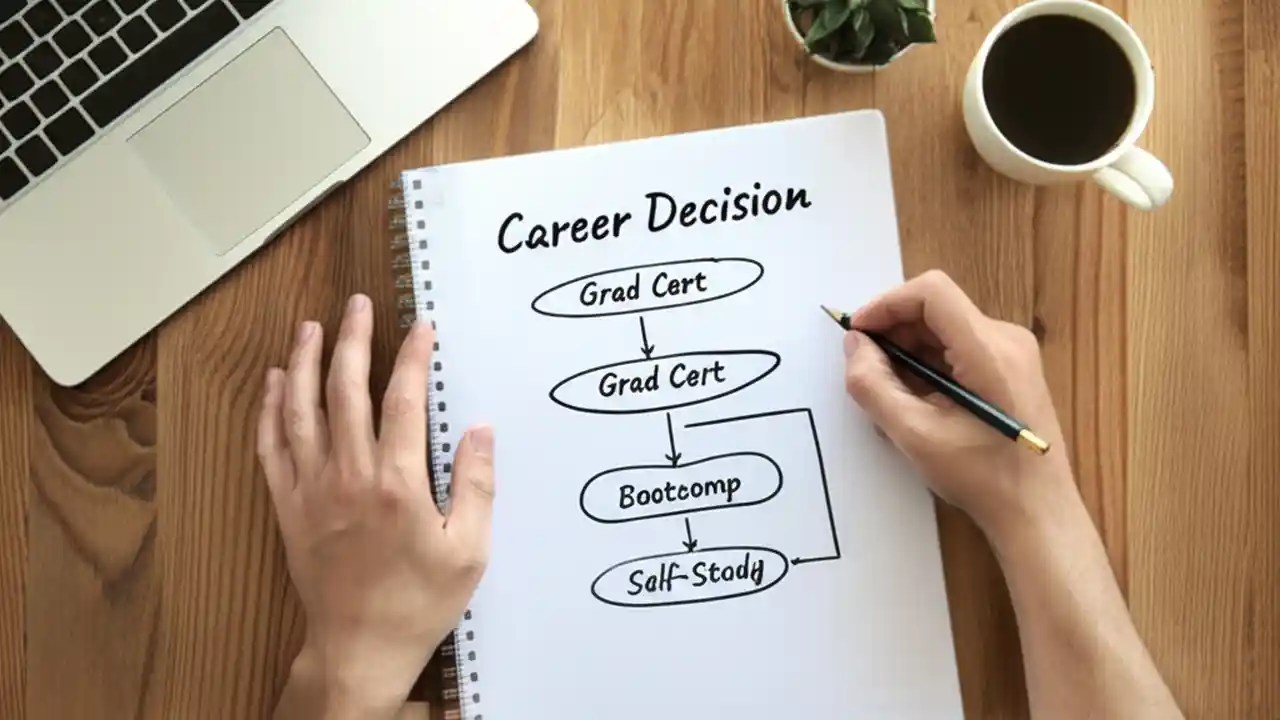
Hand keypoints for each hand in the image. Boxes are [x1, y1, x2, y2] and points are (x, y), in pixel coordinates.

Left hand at [257, 295, 494, 719]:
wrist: (360, 649)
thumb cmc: (419, 603)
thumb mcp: (470, 550)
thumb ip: (477, 486)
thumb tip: (480, 431)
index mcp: (397, 484)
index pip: (403, 401)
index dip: (412, 357)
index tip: (421, 328)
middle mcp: (348, 477)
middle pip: (345, 391)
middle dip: (352, 341)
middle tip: (356, 305)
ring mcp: (311, 490)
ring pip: (301, 410)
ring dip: (303, 363)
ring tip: (309, 327)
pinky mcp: (288, 508)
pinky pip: (271, 447)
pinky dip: (270, 410)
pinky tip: (273, 384)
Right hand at [842, 270, 1074, 539]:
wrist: (1038, 512)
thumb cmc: (982, 478)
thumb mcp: (915, 435)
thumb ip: (874, 385)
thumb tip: (854, 345)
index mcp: (989, 350)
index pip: (931, 292)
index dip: (886, 304)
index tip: (858, 333)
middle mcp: (1006, 339)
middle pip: (936, 309)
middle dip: (893, 331)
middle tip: (864, 368)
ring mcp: (1013, 353)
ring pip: (944, 329)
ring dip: (908, 351)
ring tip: (888, 394)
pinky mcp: (1011, 369)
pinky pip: (958, 348)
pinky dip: (928, 364)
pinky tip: (915, 401)